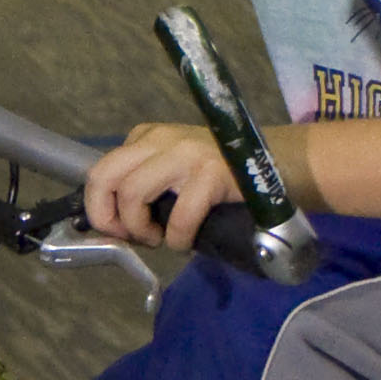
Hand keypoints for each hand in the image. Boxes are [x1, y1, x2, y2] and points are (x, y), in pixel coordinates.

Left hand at [83, 120, 238, 249]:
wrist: (280, 162)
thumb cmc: (224, 174)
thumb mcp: (177, 168)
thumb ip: (146, 184)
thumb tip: (115, 224)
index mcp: (147, 138)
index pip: (100, 171)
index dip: (101, 209)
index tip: (120, 231)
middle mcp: (160, 139)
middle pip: (104, 177)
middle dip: (107, 217)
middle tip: (131, 237)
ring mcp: (185, 153)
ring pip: (132, 194)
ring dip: (141, 229)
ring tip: (160, 238)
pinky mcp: (211, 173)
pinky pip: (178, 217)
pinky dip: (178, 239)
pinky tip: (187, 241)